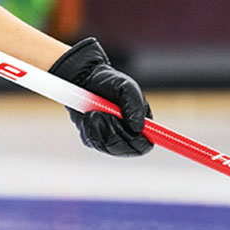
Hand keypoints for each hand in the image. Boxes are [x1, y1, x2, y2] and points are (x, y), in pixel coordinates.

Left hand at [50, 38, 152, 156]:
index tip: (129, 130)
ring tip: (96, 111)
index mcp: (141, 125)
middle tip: (108, 114)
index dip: (138, 142)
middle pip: (123, 148)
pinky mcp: (92, 139)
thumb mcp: (126, 87)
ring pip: (106, 145)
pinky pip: (91, 141)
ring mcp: (108, 139)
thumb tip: (137, 128)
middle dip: (115, 131)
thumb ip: (135, 106)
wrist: (85, 81)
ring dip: (100, 127)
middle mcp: (125, 136)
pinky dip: (89, 127)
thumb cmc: (110, 83)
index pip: (144, 145)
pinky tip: (89, 115)